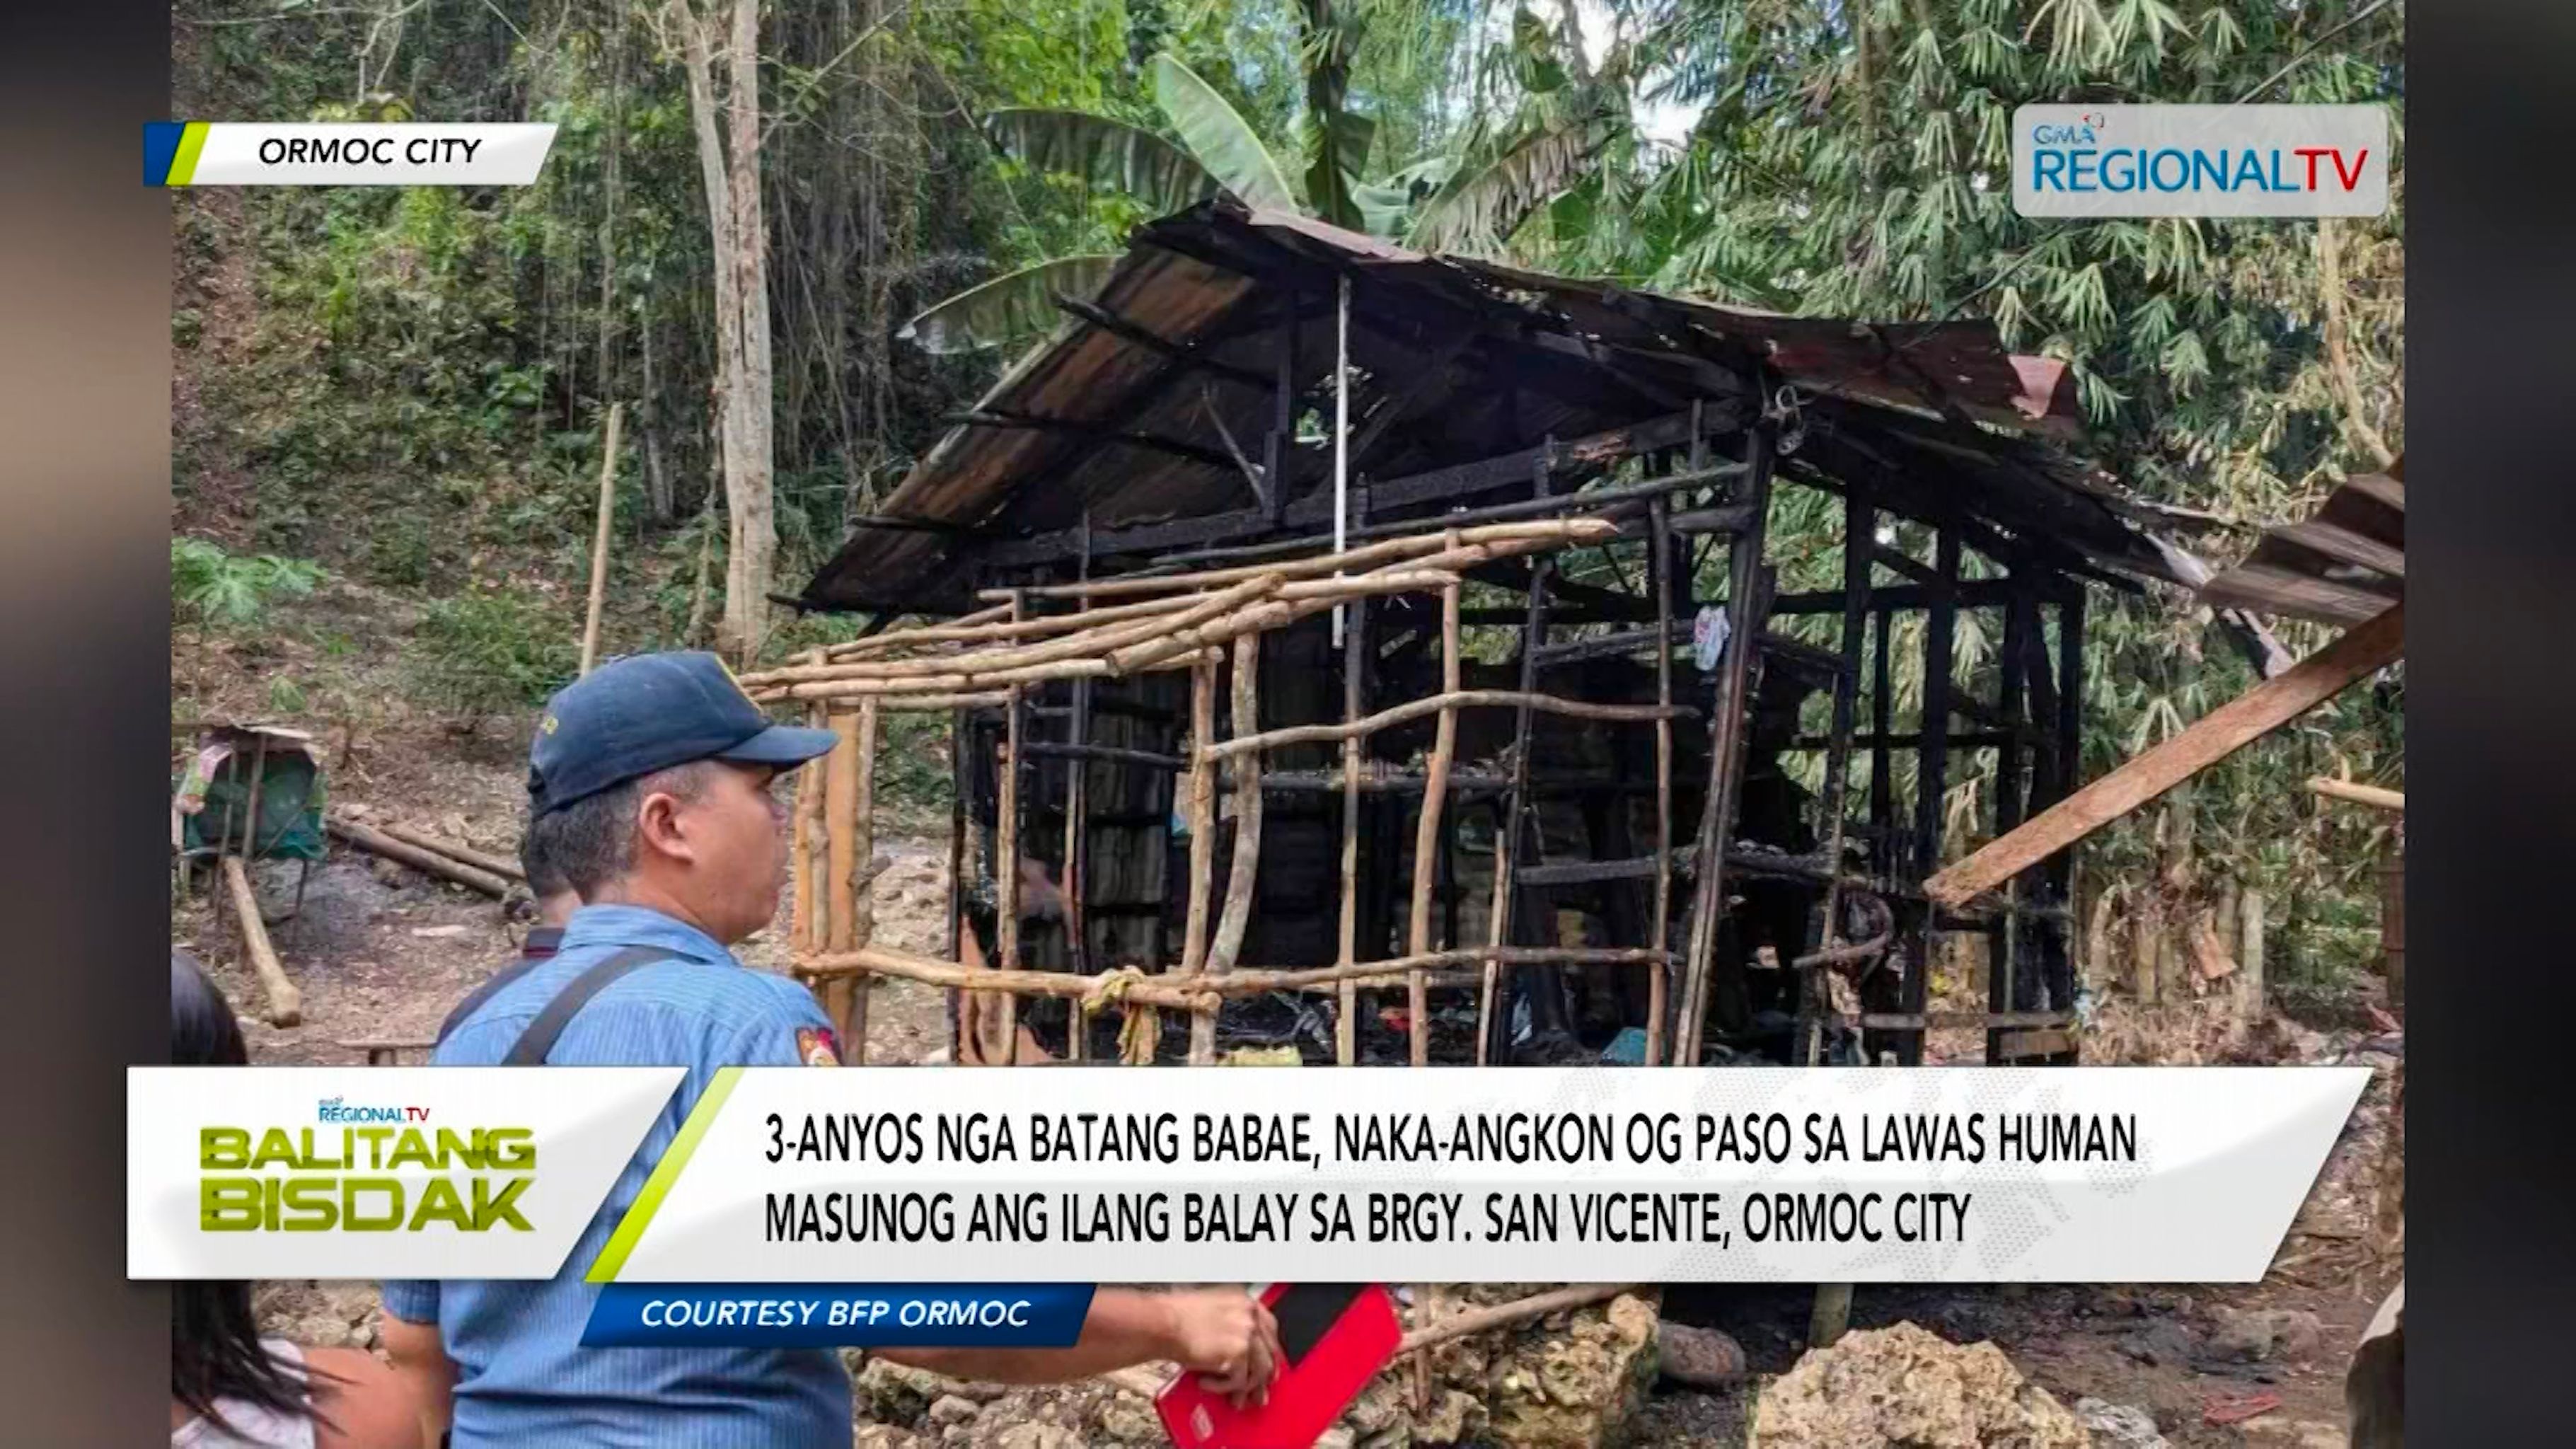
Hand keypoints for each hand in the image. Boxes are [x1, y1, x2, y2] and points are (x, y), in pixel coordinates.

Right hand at [1163, 1290, 1282, 1408]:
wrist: (1163, 1324)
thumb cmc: (1175, 1316)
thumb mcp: (1211, 1310)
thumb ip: (1230, 1324)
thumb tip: (1237, 1350)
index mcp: (1245, 1302)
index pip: (1270, 1329)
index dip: (1268, 1350)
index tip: (1266, 1363)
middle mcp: (1250, 1316)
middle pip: (1269, 1353)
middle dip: (1263, 1377)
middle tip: (1258, 1391)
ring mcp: (1247, 1334)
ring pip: (1259, 1371)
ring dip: (1245, 1388)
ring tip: (1233, 1397)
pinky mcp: (1238, 1355)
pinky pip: (1239, 1381)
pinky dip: (1223, 1388)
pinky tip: (1207, 1384)